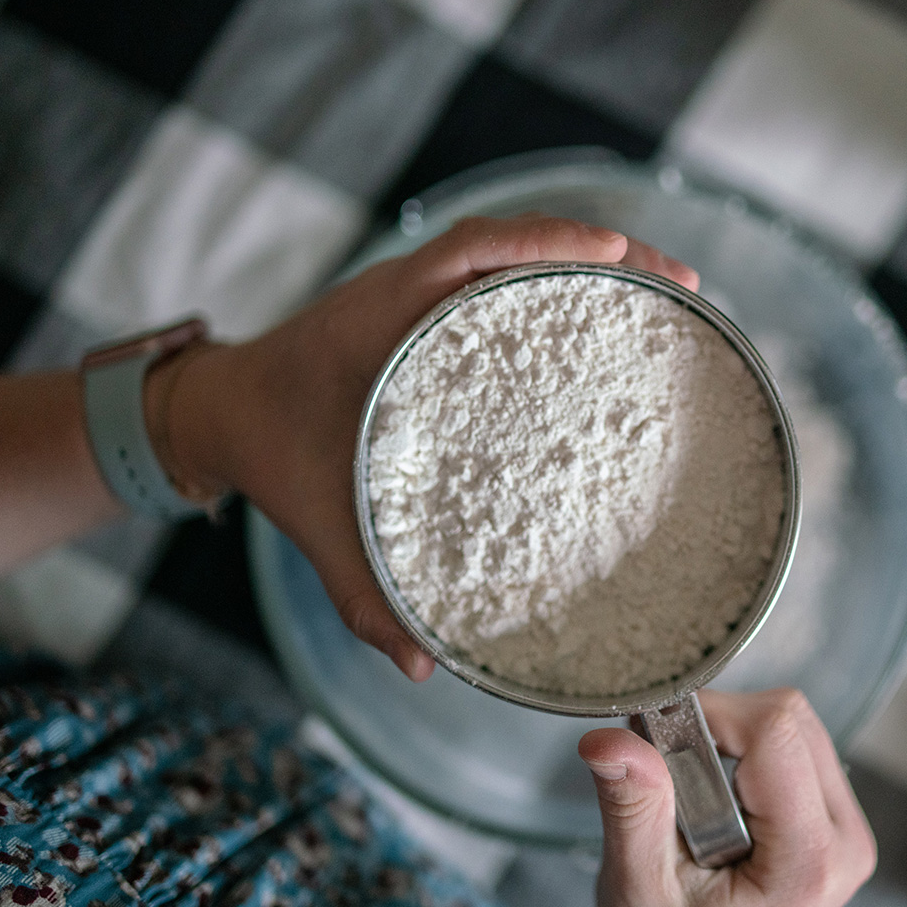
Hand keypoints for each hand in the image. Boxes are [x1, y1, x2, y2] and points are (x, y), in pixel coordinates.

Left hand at [156, 215, 699, 679]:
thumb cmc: (270, 459)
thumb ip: (360, 597)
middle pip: (513, 240)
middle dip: (602, 249)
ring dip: (589, 259)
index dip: (545, 245)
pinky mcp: (433, 306)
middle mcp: (406, 291)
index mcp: (379, 322)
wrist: (224, 411)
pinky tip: (608, 312)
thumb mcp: (314, 526)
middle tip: (682, 283)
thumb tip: (421, 667)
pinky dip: (559, 280)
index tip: (613, 253)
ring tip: (666, 289)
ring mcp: (423, 291)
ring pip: (515, 250)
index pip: (469, 252)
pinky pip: (501, 275)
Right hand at [579, 689, 875, 906]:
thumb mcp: (641, 885)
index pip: (774, 733)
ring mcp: (847, 826)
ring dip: (732, 739)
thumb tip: (610, 742)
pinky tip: (717, 797)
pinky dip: (746, 750)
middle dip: (719, 729)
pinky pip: (797, 744)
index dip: (709, 717)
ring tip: (694, 798)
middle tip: (672, 777)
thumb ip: (633, 808)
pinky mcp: (835, 815)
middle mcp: (844, 840)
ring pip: (794, 723)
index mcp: (807, 861)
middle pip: (788, 719)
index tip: (659, 740)